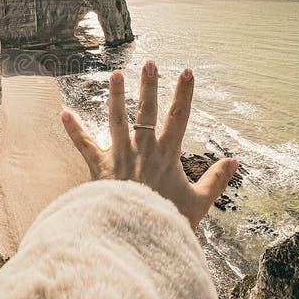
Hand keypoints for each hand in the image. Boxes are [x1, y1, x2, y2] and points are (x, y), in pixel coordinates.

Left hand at [61, 60, 238, 227]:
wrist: (134, 234)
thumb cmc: (168, 221)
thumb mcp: (198, 203)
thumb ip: (216, 180)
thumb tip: (235, 161)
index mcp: (167, 155)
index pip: (178, 117)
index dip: (183, 94)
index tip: (186, 72)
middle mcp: (143, 149)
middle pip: (147, 111)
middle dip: (149, 86)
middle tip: (149, 64)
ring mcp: (120, 155)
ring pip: (117, 120)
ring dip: (116, 96)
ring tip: (116, 74)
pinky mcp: (100, 167)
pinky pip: (84, 145)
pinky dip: (74, 130)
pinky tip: (64, 113)